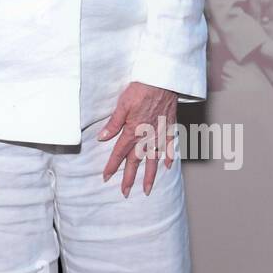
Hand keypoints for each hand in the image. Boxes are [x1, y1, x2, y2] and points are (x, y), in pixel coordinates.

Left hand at [99, 81, 177, 196]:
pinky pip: (171, 146)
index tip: (106, 178)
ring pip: (154, 159)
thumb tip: (102, 138)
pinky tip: (168, 167)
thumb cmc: (141, 89)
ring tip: (148, 189)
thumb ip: (113, 123)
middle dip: (130, 178)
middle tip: (125, 193)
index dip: (112, 166)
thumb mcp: (122, 104)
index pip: (120, 153)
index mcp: (133, 131)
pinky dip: (170, 157)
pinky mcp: (171, 127)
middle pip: (136, 161)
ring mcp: (160, 134)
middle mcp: (147, 136)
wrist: (164, 79)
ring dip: (150, 175)